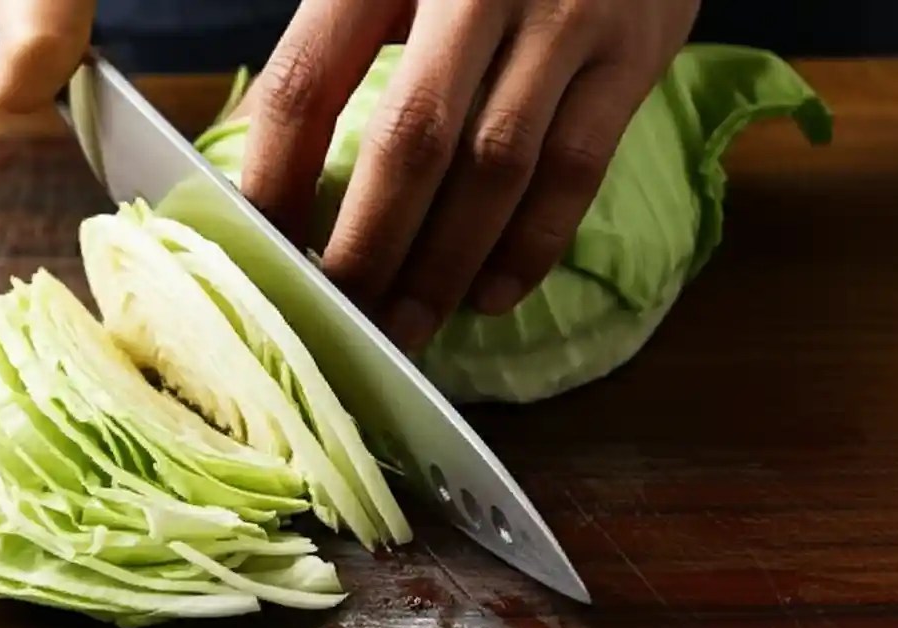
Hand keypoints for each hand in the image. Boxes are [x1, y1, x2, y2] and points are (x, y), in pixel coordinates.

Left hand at [240, 0, 700, 350]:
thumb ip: (338, 34)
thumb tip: (270, 155)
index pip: (309, 81)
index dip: (277, 180)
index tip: (262, 252)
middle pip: (410, 140)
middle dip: (369, 247)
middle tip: (342, 319)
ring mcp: (564, 16)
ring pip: (496, 168)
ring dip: (446, 264)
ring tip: (407, 328)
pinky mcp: (634, 51)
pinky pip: (578, 169)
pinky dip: (532, 245)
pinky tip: (491, 294)